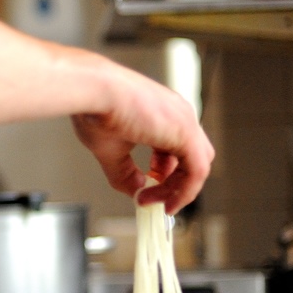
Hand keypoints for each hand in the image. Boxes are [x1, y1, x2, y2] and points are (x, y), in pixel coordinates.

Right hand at [70, 67, 213, 213]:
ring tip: (152, 200)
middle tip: (152, 194)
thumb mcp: (109, 149)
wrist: (93, 90)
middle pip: (193, 157)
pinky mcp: (185, 132)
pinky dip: (185, 191)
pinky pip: (197, 171)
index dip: (164, 173)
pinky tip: (166, 201)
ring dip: (177, 189)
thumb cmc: (96, 108)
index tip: (148, 186)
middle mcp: (179, 115)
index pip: (177, 149)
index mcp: (164, 113)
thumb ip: (124, 173)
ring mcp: (184, 121)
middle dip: (173, 181)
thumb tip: (136, 190)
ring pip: (198, 165)